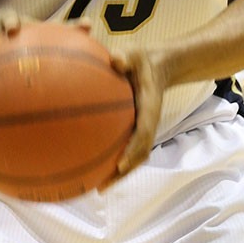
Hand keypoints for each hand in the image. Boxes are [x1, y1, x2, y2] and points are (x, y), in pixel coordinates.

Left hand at [104, 45, 167, 183]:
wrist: (156, 66)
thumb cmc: (141, 60)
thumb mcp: (135, 54)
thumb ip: (126, 56)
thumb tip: (115, 60)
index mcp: (150, 108)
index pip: (145, 133)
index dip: (134, 151)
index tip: (121, 166)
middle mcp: (146, 123)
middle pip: (138, 155)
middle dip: (121, 174)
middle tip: (100, 188)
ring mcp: (140, 128)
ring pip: (131, 156)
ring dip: (115, 173)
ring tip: (94, 187)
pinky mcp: (132, 128)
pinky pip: (121, 147)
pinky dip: (108, 159)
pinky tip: (87, 165)